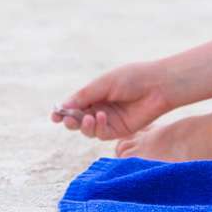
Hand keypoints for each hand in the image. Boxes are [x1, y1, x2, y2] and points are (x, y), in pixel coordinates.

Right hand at [54, 60, 176, 139]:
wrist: (158, 86)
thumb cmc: (132, 78)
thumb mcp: (104, 83)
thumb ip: (84, 96)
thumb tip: (63, 106)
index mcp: (95, 93)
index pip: (74, 104)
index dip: (63, 111)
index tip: (54, 115)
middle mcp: (100, 107)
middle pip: (78, 119)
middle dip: (70, 120)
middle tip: (66, 119)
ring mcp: (109, 120)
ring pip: (87, 129)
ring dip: (83, 125)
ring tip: (87, 117)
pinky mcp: (119, 130)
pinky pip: (101, 134)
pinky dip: (97, 127)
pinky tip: (101, 116)